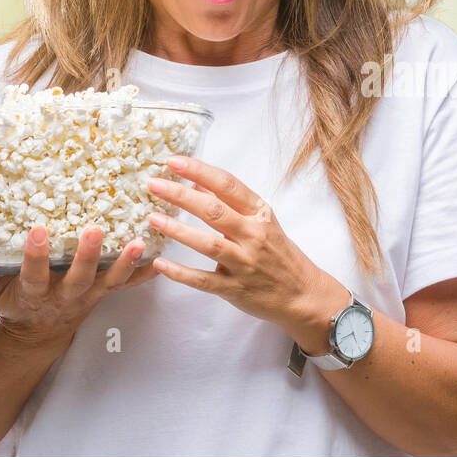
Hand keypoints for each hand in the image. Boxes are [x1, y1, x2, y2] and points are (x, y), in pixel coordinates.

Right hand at [0, 225, 160, 346]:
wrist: (38, 331)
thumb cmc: (12, 303)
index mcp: (35, 292)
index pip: (34, 275)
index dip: (35, 256)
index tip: (37, 230)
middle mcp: (65, 295)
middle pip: (80, 278)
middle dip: (88, 256)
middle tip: (96, 229)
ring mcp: (89, 295)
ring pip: (111, 282)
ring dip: (126, 264)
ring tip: (140, 243)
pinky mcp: (105, 293)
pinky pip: (128, 286)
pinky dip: (145, 275)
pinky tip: (162, 260)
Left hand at [144, 155, 337, 334]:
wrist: (303, 294)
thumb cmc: (280, 255)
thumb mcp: (262, 222)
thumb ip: (230, 204)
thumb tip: (197, 183)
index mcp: (260, 215)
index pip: (228, 185)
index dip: (200, 171)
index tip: (174, 161)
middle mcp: (254, 236)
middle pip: (214, 211)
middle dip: (181, 195)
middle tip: (154, 184)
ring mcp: (245, 264)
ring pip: (208, 244)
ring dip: (178, 231)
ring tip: (152, 218)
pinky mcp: (235, 289)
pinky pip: (203, 280)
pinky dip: (181, 273)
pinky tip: (160, 264)